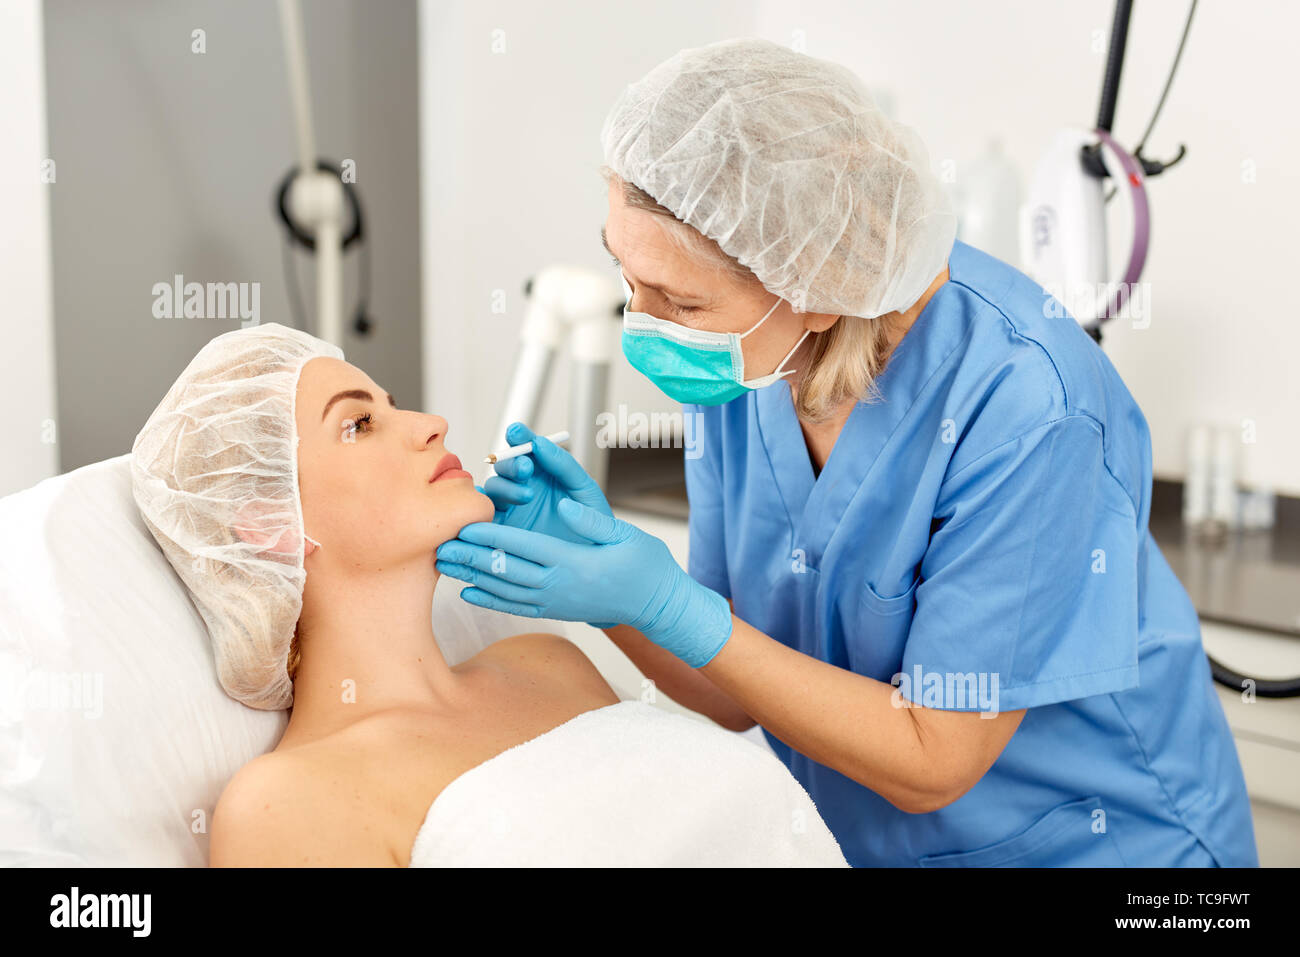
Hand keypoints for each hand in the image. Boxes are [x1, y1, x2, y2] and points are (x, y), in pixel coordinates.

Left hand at [435, 498, 733, 667]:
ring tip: (444, 567)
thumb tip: (564, 506)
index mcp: (573, 562)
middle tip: (439, 547)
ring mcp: (555, 600)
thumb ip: (593, 522)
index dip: (491, 536)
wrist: (656, 606)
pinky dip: (490, 599)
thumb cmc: (645, 566)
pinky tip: (469, 592)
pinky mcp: (556, 610)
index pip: (523, 546)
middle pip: (504, 569)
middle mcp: (559, 585)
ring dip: (471, 577)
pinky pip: (515, 606)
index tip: (465, 526)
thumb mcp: (626, 536)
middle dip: (470, 557)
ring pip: (504, 589)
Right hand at [483, 422, 612, 543]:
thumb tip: (541, 443)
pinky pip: (482, 517)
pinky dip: (484, 511)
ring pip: (492, 489)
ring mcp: (508, 509)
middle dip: (512, 463)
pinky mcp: (498, 532)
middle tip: (526, 468)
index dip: (518, 436)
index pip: (525, 448)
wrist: (591, 565)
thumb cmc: (592, 526)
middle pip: (504, 466)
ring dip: (505, 487)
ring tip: (527, 496)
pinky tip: (498, 510)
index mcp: (543, 473)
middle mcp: (521, 487)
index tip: (517, 432)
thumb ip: (564, 465)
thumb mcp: (585, 491)